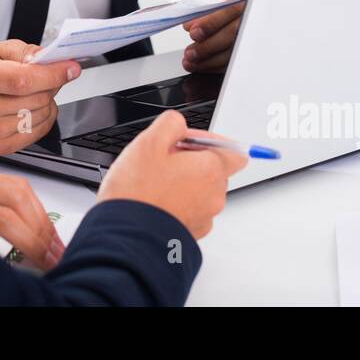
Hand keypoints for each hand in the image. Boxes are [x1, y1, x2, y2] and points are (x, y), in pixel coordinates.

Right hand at [0, 40, 80, 155]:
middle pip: (35, 99)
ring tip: (34, 91)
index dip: (52, 75)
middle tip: (48, 75)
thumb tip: (49, 59)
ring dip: (47, 101)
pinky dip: (43, 118)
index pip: (22, 80)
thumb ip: (23, 51)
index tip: (70, 68)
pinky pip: (37, 133)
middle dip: (51, 85)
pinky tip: (32, 107)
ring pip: (39, 116)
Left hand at [0, 169, 64, 269]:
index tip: (45, 260)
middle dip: (43, 227)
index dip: (30, 241)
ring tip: (52, 240)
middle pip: (17, 197)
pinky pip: (10, 182)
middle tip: (55, 252)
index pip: (3, 219)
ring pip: (18, 186)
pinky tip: (37, 219)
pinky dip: (30, 202)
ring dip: (41, 213)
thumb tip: (12, 266)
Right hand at [97, 110, 245, 238]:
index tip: (185, 141)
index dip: (207, 141)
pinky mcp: (191, 233)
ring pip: (200, 191)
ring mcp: (204, 217)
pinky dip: (177, 204)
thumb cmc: (138, 193)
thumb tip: (180, 125)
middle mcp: (215, 195)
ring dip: (182, 183)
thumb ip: (172, 123)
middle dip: (190, 162)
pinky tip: (154, 201)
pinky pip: (190, 211)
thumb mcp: (148, 141)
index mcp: (211, 170)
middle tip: (161, 161)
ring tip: (152, 184)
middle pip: (213, 170)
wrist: (126, 237)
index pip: (232, 150)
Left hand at [180, 0, 251, 73]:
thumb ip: (200, 0)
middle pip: (233, 33)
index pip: (230, 9)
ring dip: (209, 60)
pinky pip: (233, 62)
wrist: (249, 5)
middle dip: (208, 45)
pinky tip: (201, 65)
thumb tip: (188, 17)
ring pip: (234, 51)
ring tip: (191, 61)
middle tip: (190, 51)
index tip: (192, 30)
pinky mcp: (248, 50)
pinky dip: (215, 66)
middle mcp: (253, 14)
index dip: (211, 22)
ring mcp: (253, 34)